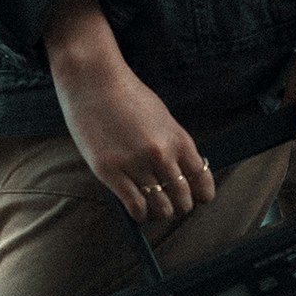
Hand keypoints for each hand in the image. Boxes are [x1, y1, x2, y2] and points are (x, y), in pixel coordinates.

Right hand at [44, 0, 216, 221]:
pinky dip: (139, 214)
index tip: (195, 198)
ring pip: (161, 208)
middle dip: (179, 207)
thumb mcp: (161, 118)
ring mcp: (135, 164)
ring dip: (159, 213)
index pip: (202, 180)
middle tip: (169, 204)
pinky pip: (135, 207)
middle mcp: (161, 154)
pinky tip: (137, 210)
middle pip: (183, 200)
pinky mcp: (110, 172)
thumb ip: (173, 146)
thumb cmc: (126, 97)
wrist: (93, 81)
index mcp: (178, 139)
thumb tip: (180, 177)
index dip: (201, 195)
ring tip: (152, 208)